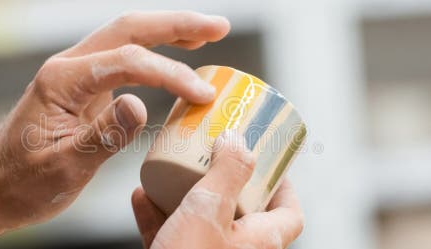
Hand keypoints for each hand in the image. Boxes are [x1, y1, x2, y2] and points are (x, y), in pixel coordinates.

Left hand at [0, 11, 229, 247]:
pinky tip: (176, 63)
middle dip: (176, 25)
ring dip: (167, 32)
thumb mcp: (65, 167)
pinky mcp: (82, 91)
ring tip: (207, 36)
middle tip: (218, 27)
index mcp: (62, 81)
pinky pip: (123, 62)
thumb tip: (140, 104)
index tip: (203, 95)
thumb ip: (104, 136)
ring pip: (126, 38)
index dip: (169, 74)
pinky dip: (155, 56)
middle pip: (128, 29)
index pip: (127, 61)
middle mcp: (68, 69)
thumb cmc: (23, 183)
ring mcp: (75, 77)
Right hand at [131, 132, 304, 248]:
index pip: (289, 213)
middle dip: (223, 182)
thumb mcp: (210, 210)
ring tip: (170, 170)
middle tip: (212, 157)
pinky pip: (171, 236)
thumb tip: (240, 140)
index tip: (271, 162)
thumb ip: (227, 172)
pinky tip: (140, 196)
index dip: (285, 187)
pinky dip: (157, 216)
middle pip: (241, 212)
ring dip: (183, 194)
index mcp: (259, 242)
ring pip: (201, 223)